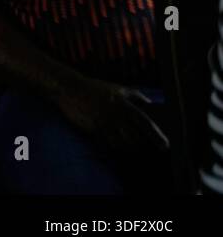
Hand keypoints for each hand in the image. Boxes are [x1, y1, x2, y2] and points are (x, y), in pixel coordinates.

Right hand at [54, 80, 169, 153]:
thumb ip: (135, 94)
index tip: (165, 145)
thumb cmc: (95, 88)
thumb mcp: (117, 87)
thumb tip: (149, 102)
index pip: (145, 123)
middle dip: (141, 144)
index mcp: (124, 105)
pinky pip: (108, 144)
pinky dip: (115, 147)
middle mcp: (116, 116)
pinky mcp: (94, 130)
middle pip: (135, 138)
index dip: (157, 135)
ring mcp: (104, 124)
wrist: (71, 89)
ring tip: (132, 148)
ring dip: (128, 148)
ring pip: (122, 144)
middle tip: (145, 147)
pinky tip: (117, 146)